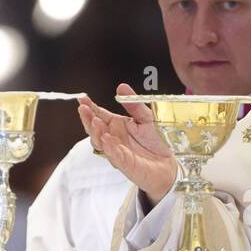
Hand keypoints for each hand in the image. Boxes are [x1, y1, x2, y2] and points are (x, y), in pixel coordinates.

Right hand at [79, 82, 175, 205]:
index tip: (82, 98)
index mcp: (116, 125)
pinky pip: (115, 156)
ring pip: (100, 143)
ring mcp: (116, 151)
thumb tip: (121, 87)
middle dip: (87, 119)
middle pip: (94, 129)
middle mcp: (112, 138)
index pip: (99, 114)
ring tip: (95, 122)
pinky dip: (110, 148)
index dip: (89, 107)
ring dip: (96, 133)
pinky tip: (107, 139)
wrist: (168, 163)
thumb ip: (134, 104)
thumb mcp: (146, 117)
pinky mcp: (125, 164)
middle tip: (84, 109)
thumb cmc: (155, 140)